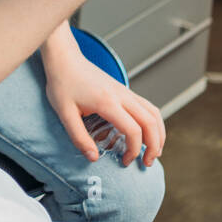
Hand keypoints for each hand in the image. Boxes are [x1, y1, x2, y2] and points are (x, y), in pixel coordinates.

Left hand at [44, 47, 164, 166]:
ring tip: (153, 151)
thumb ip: (78, 137)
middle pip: (151, 122)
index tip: (124, 161)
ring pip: (154, 113)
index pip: (133, 130)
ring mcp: (125, 91)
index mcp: (107, 102)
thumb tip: (94, 158)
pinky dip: (154, 122)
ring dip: (158, 134)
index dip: (134, 150)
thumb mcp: (64, 113)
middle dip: (154, 146)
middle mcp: (121, 95)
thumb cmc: (62, 84)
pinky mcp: (124, 89)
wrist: (64, 59)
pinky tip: (148, 133)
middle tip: (146, 163)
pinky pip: (148, 106)